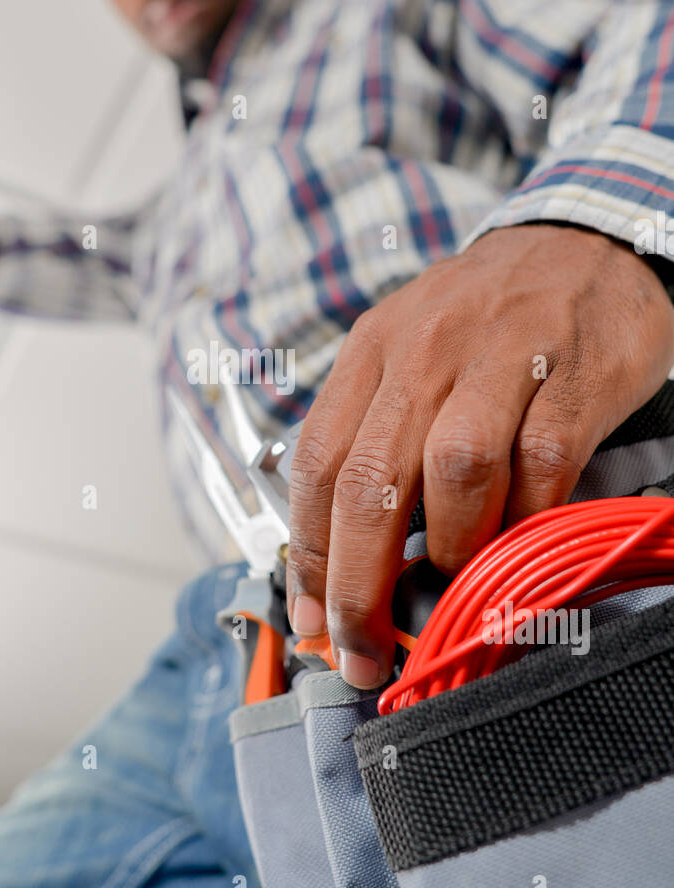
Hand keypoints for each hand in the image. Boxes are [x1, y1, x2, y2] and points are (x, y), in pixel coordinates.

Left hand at [287, 222, 673, 686]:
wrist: (580, 242)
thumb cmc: (483, 317)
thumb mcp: (406, 352)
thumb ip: (373, 437)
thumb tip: (342, 554)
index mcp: (371, 351)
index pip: (317, 462)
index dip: (306, 552)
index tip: (311, 616)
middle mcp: (424, 352)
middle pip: (370, 480)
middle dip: (358, 582)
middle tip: (362, 646)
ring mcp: (500, 359)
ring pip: (454, 470)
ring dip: (450, 548)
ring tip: (451, 588)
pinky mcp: (572, 377)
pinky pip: (540, 464)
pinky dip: (526, 519)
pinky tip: (518, 541)